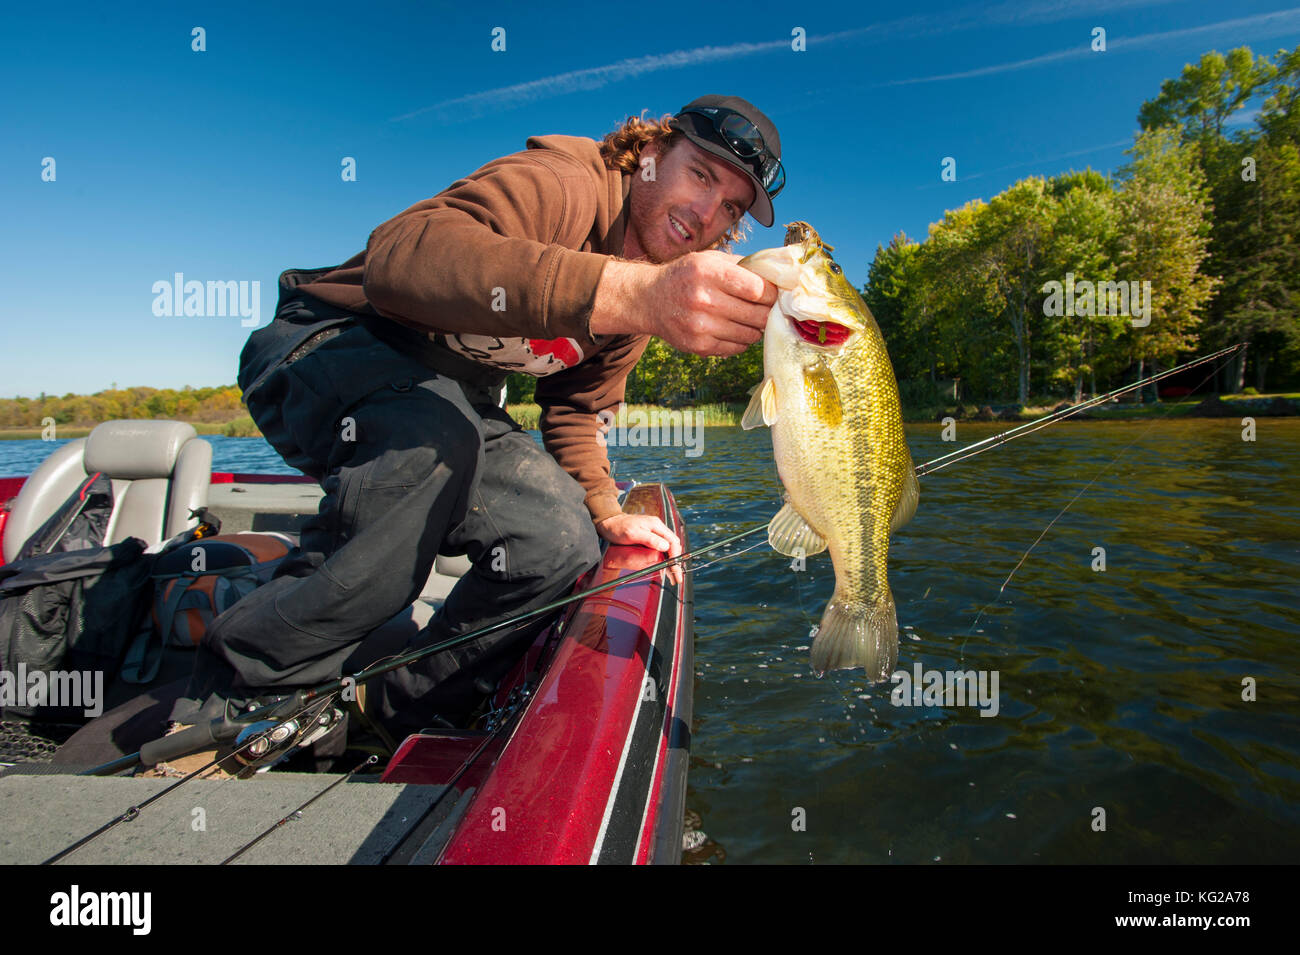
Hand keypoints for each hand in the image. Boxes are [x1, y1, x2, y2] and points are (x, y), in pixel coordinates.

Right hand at [592, 252, 776, 356]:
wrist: (651, 299)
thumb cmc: (688, 276)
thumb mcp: (711, 259)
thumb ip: (744, 266)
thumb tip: (781, 276)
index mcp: (708, 272)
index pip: (757, 289)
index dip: (771, 293)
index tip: (773, 293)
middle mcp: (703, 300)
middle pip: (757, 314)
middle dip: (767, 312)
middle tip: (767, 309)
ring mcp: (700, 326)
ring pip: (750, 334)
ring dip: (756, 327)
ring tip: (750, 318)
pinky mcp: (698, 346)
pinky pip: (737, 348)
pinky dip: (742, 340)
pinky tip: (735, 329)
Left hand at [595, 513, 683, 587]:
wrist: (608, 523)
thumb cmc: (618, 527)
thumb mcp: (633, 533)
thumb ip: (650, 539)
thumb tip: (665, 547)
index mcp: (656, 525)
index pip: (672, 541)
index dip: (675, 556)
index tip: (675, 568)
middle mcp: (657, 529)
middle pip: (672, 546)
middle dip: (676, 561)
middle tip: (677, 576)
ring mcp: (653, 534)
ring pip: (668, 548)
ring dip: (671, 562)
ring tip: (673, 576)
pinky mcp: (649, 539)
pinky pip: (661, 549)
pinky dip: (664, 559)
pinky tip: (664, 568)